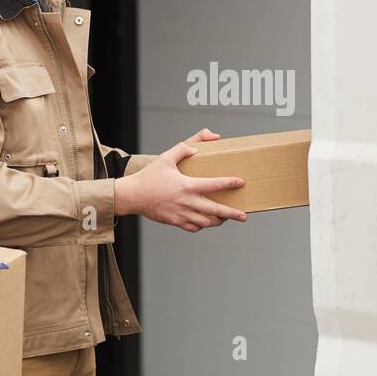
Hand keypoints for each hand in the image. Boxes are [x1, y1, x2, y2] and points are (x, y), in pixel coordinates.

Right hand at [114, 130, 246, 230]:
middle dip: (232, 214)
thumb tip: (197, 148)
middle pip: (215, 210)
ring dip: (218, 221)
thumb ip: (182, 149)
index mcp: (187, 186)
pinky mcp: (175, 222)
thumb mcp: (165, 158)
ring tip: (226, 218)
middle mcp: (187, 202)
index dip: (229, 183)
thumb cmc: (149, 177)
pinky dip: (203, 225)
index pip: (214, 184)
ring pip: (206, 222)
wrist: (132, 196)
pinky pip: (194, 227)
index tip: (241, 182)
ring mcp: (182, 214)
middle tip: (243, 216)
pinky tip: (206, 221)